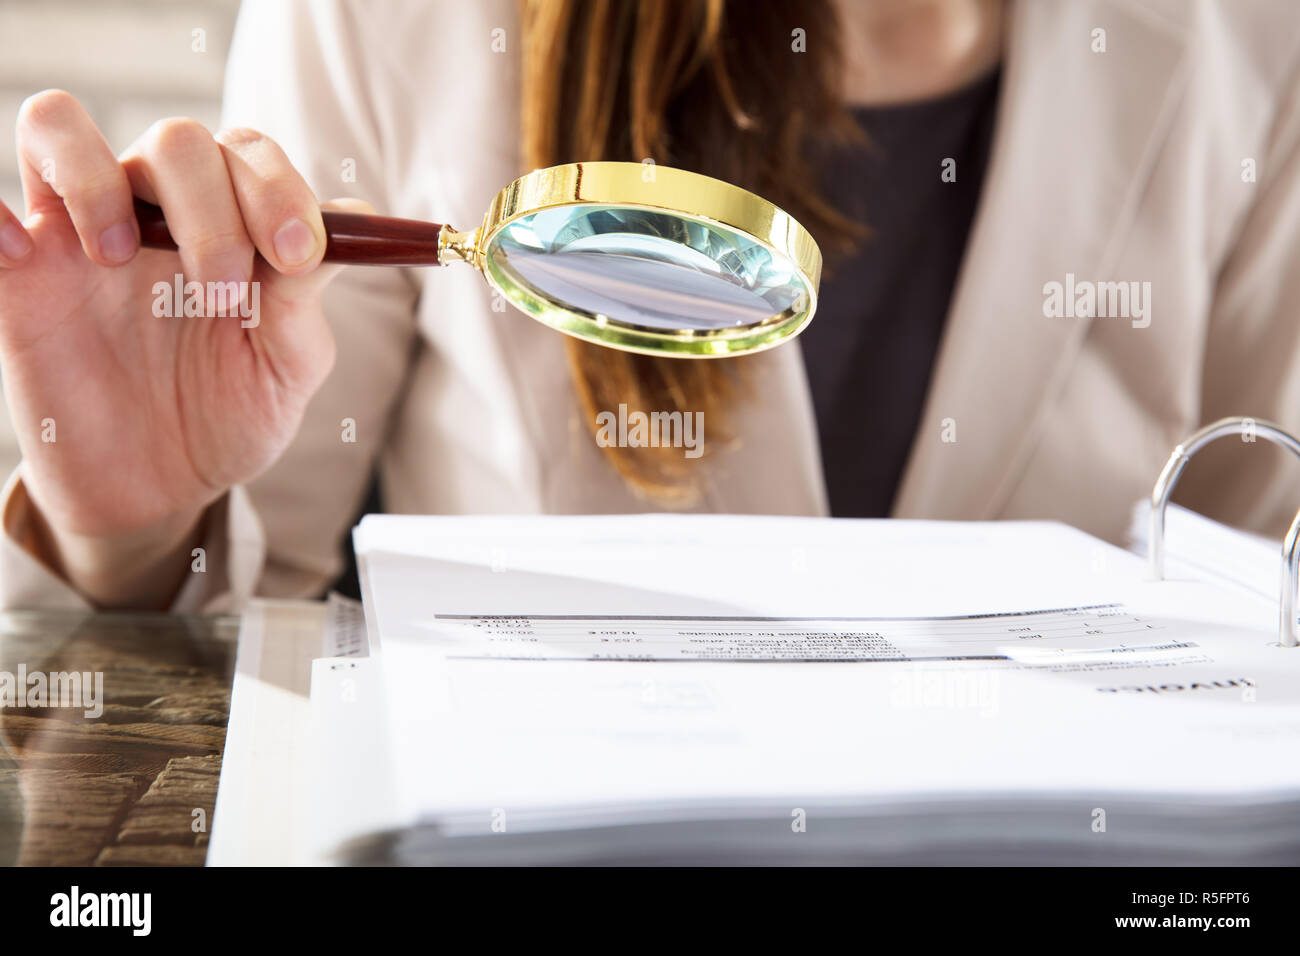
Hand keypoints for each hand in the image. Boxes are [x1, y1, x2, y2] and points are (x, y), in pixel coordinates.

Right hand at [0, 90, 358, 603]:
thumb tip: (353, 217)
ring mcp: (79, 235)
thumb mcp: (286, 366)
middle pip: (175, 140)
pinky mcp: (18, 276)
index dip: (278, 188)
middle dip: (213, 207)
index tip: (298, 253)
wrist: (160, 489)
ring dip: (102, 183)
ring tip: (122, 259)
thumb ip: (307, 295)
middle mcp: (156, 213)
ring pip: (61, 127)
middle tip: (224, 290)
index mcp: (232, 224)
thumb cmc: (228, 417)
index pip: (249, 153)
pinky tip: (24, 255)